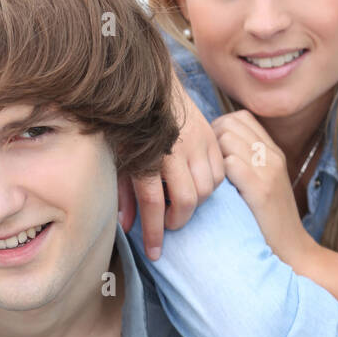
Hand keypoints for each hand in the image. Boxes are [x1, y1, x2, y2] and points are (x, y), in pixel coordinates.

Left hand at [126, 75, 224, 259]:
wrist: (149, 83)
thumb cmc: (128, 125)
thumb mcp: (118, 158)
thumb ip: (123, 192)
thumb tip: (127, 227)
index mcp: (146, 154)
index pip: (152, 204)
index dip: (154, 233)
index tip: (155, 253)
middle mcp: (174, 147)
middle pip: (187, 199)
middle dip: (178, 221)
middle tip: (168, 225)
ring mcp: (196, 138)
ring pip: (207, 187)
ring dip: (194, 204)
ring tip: (180, 204)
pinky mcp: (210, 132)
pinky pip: (220, 171)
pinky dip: (210, 185)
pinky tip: (195, 184)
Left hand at [209, 109, 315, 270]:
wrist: (293, 251)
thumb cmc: (267, 222)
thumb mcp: (261, 185)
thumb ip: (245, 164)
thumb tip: (212, 151)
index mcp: (273, 151)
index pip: (240, 118)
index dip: (218, 131)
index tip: (209, 156)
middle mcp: (272, 154)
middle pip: (229, 123)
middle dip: (209, 141)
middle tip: (202, 168)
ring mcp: (268, 170)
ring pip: (226, 139)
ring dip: (209, 158)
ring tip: (206, 181)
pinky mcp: (261, 189)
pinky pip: (230, 164)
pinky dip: (215, 174)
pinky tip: (212, 192)